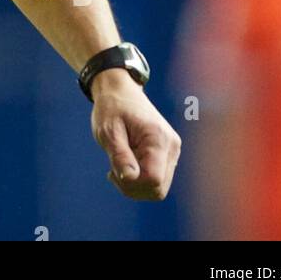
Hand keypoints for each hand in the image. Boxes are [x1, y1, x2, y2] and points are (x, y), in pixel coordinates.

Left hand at [90, 72, 181, 199]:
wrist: (120, 91)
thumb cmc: (112, 108)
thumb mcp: (108, 131)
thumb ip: (119, 155)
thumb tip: (130, 179)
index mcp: (158, 138)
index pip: (153, 179)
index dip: (132, 183)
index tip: (112, 171)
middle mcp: (171, 146)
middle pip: (158, 188)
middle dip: (133, 187)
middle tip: (112, 171)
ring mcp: (172, 151)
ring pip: (159, 188)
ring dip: (136, 185)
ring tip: (118, 165)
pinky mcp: (168, 154)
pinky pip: (158, 179)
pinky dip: (141, 179)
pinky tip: (126, 165)